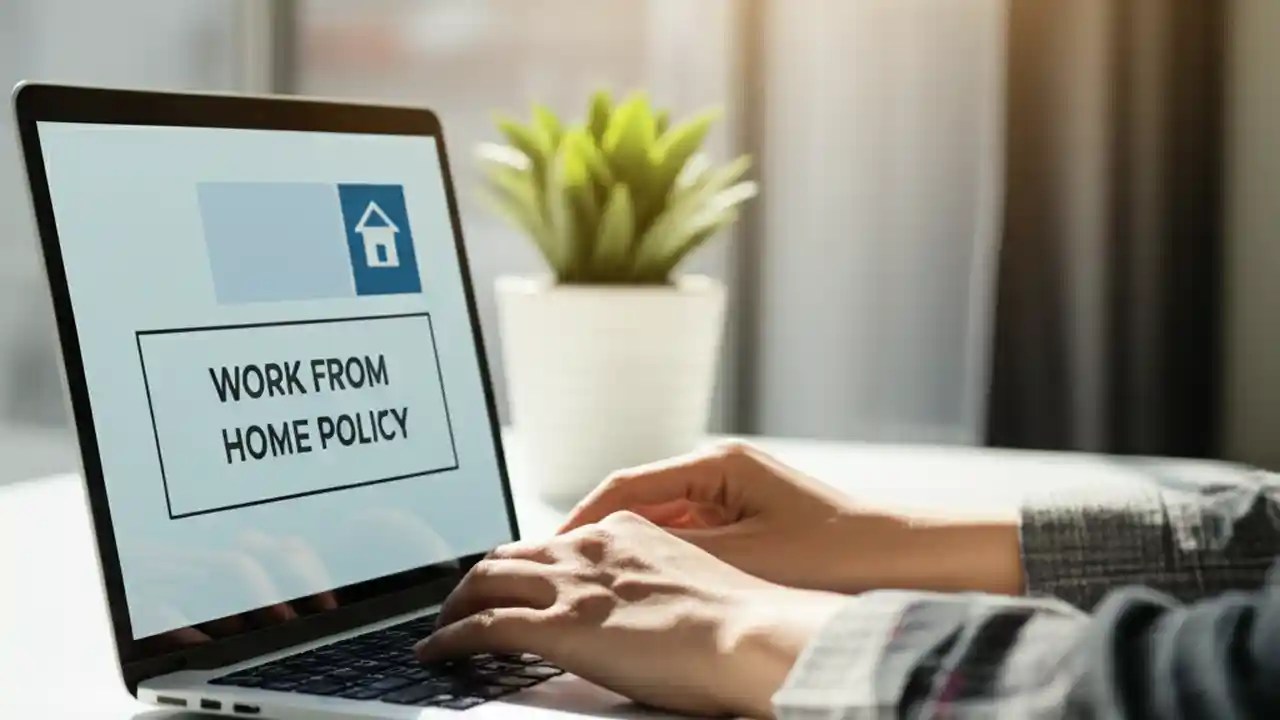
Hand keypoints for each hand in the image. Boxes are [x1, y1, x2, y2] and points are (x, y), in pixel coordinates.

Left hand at [415, 511, 844, 718]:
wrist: (748, 635)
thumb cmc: (739, 622)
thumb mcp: (693, 581)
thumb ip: (656, 583)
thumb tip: (648, 611)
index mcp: (625, 533)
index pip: (557, 542)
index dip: (528, 562)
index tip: (517, 580)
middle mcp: (590, 548)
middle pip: (511, 553)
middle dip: (481, 577)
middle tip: (464, 601)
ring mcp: (570, 585)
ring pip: (487, 580)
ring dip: (457, 603)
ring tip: (443, 626)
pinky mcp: (557, 626)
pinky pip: (484, 627)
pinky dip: (451, 638)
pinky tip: (437, 652)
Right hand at [561, 442, 1022, 594]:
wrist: (907, 560)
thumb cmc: (836, 552)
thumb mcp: (745, 556)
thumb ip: (676, 553)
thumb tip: (612, 556)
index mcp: (715, 464)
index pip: (625, 485)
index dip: (580, 518)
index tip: (547, 548)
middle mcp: (720, 471)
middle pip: (638, 502)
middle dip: (598, 536)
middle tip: (557, 573)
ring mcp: (734, 495)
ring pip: (661, 524)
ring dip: (629, 551)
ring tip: (591, 586)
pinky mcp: (748, 522)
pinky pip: (690, 539)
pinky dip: (665, 561)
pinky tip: (645, 591)